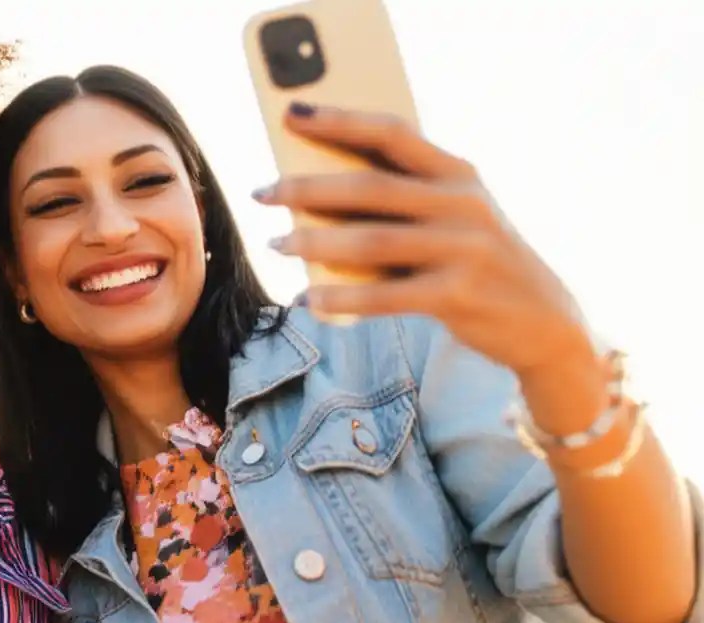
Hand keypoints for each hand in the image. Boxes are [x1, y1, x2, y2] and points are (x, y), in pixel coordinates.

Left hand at [256, 102, 591, 377]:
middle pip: (370, 187)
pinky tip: (309, 300)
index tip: (291, 114)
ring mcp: (464, 250)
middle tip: (263, 192)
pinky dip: (341, 299)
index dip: (339, 121)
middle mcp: (463, 205)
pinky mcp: (459, 296)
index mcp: (458, 174)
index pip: (392, 134)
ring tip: (277, 246)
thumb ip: (404, 200)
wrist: (545, 322)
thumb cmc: (478, 262)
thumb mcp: (454, 217)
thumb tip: (315, 194)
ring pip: (371, 241)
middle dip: (307, 187)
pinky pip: (384, 296)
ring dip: (314, 244)